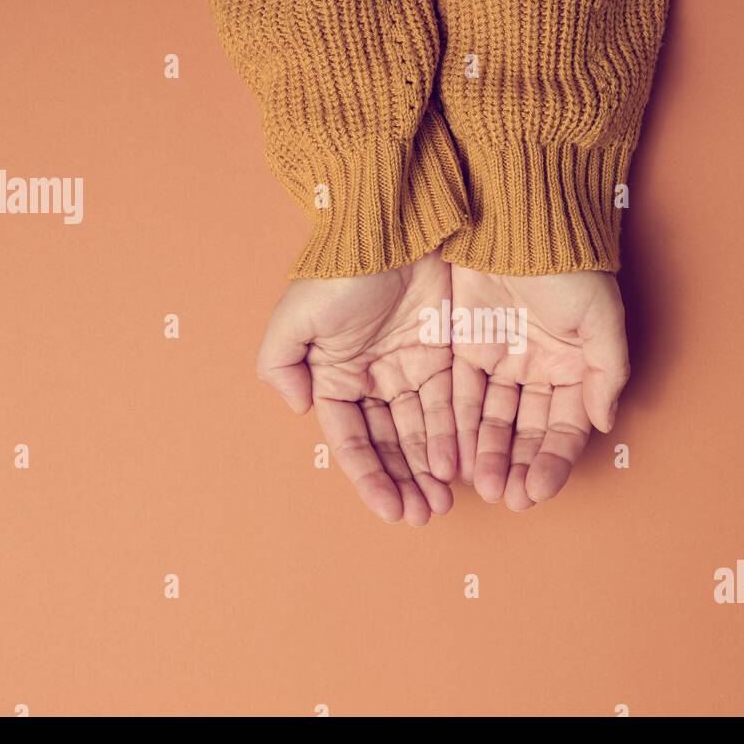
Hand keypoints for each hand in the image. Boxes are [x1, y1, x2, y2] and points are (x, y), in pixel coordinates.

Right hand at [256, 252, 454, 525]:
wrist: (393, 227)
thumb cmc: (340, 270)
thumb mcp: (295, 316)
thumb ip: (281, 365)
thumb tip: (298, 409)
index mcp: (334, 377)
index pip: (353, 440)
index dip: (369, 477)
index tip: (388, 510)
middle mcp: (372, 381)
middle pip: (390, 444)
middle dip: (405, 483)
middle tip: (424, 516)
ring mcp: (410, 369)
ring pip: (422, 432)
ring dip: (431, 470)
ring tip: (443, 503)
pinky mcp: (446, 356)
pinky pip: (451, 406)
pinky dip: (455, 437)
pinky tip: (463, 466)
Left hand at [450, 266, 629, 510]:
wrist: (519, 218)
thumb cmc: (567, 265)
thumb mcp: (600, 318)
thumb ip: (606, 374)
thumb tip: (603, 422)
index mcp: (574, 365)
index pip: (564, 426)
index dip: (552, 460)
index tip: (538, 489)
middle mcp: (538, 368)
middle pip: (526, 430)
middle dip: (517, 465)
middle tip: (507, 498)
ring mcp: (500, 360)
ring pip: (492, 420)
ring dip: (487, 455)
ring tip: (481, 486)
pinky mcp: (463, 347)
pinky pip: (460, 396)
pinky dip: (458, 427)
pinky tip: (454, 457)